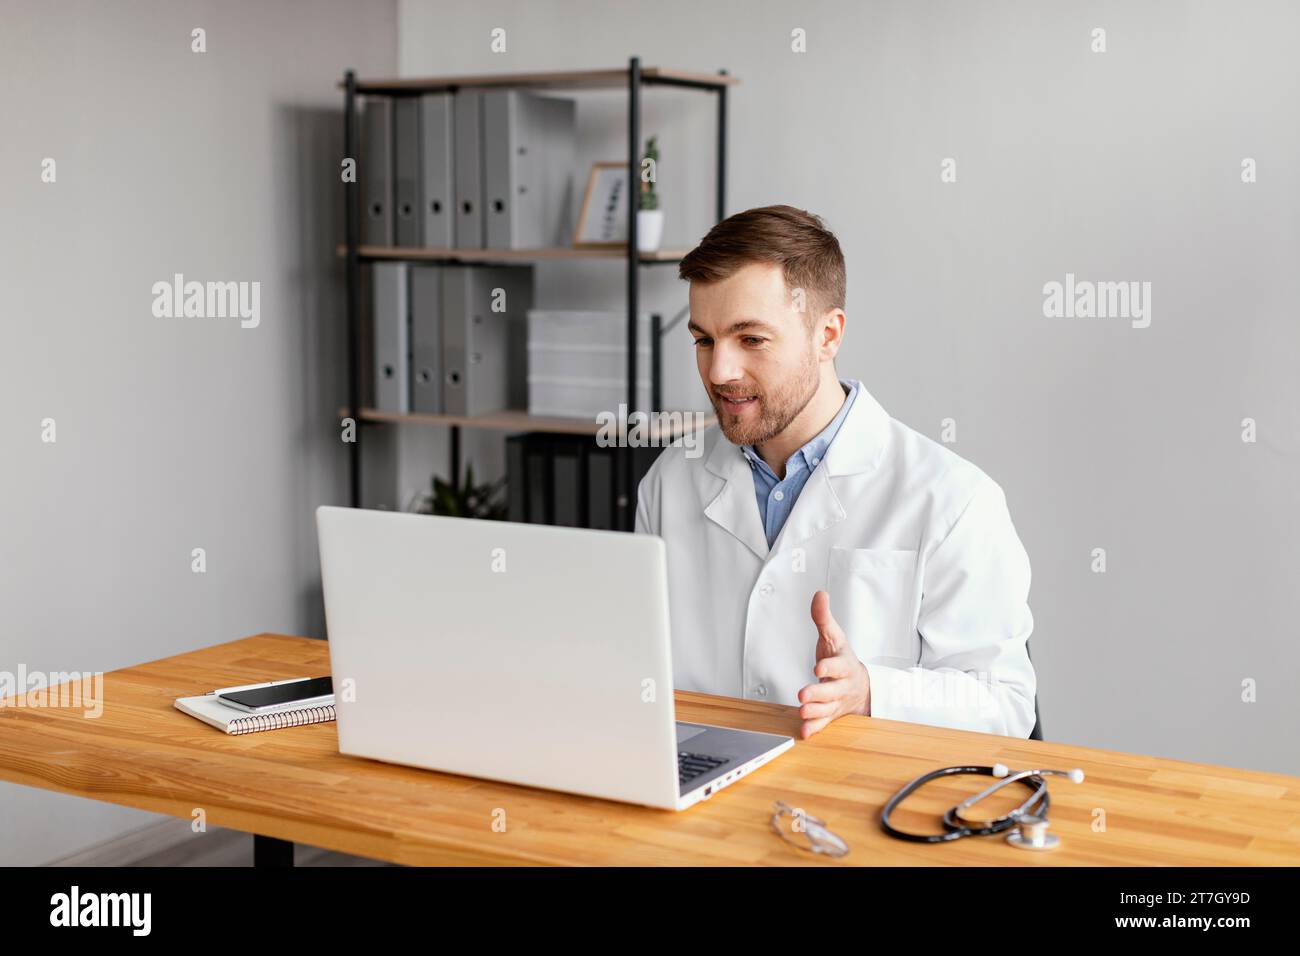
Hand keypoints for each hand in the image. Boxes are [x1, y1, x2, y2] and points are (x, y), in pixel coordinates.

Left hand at [797, 590, 870, 738]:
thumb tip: (819, 594)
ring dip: (815, 712)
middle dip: (818, 693)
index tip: (818, 667)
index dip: (829, 667)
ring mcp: (837, 701)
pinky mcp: (830, 714)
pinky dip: (815, 728)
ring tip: (801, 712)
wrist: (859, 684)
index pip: (838, 666)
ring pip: (828, 709)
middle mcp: (842, 685)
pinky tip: (804, 731)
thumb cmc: (841, 657)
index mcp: (844, 665)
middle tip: (802, 694)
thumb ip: (823, 618)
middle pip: (832, 691)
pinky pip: (824, 723)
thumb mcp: (834, 636)